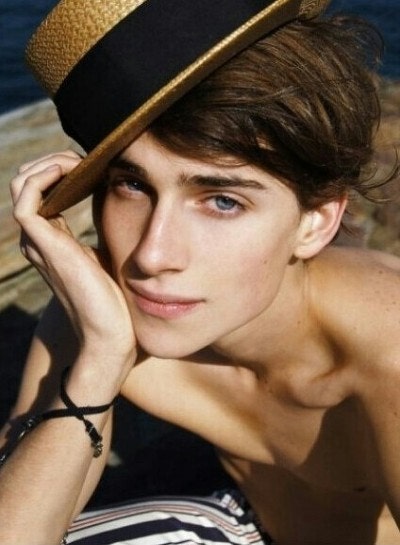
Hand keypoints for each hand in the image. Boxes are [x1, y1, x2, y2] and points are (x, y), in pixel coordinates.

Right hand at [10, 151, 135, 374]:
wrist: (110, 333)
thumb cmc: (115, 299)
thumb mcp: (108, 253)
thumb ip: (101, 229)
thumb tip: (116, 203)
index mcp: (52, 240)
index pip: (43, 190)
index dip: (62, 169)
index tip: (92, 164)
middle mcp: (38, 238)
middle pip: (28, 182)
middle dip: (55, 161)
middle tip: (86, 159)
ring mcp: (36, 241)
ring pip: (23, 183)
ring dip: (50, 163)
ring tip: (80, 161)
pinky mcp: (41, 243)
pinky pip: (26, 197)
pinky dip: (45, 175)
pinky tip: (74, 171)